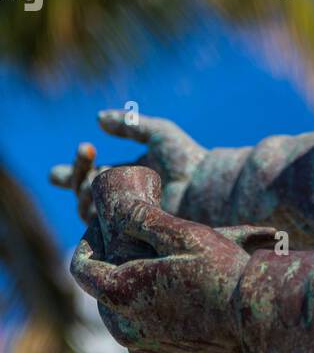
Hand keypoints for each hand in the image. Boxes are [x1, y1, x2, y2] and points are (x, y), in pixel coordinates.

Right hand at [50, 112, 205, 219]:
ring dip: (83, 187)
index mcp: (122, 176)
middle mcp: (118, 199)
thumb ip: (129, 124)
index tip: (82, 149)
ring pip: (84, 210)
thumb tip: (98, 118)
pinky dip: (94, 208)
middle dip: (74, 172)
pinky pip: (98, 226)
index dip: (69, 171)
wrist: (205, 187)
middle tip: (87, 148)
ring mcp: (120, 218)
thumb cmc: (187, 160)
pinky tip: (103, 189)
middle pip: (80, 192)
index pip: (86, 176)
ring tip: (98, 169)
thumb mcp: (158, 133)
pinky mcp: (125, 234)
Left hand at [71, 200, 248, 352]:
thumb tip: (112, 209)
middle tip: (138, 246)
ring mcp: (149, 351)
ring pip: (127, 319)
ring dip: (136, 295)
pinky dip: (157, 319)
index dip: (90, 241)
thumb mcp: (181, 233)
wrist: (262, 318)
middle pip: (105, 294)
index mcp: (120, 295)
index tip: (105, 226)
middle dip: (115, 268)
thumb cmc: (222, 270)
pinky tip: (181, 301)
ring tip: (161, 273)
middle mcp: (125, 331)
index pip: (82, 267)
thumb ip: (140, 219)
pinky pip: (153, 339)